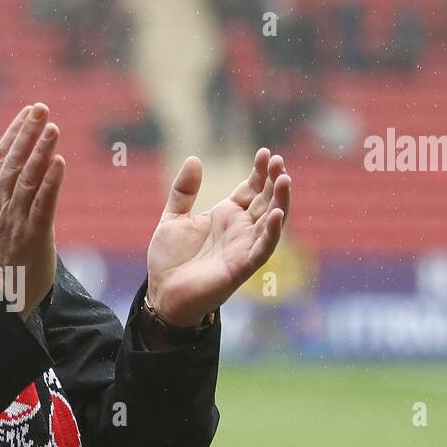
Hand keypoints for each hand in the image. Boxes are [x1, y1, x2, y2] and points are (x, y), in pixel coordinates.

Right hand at [0, 103, 65, 319]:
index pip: (0, 158)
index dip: (14, 132)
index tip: (28, 111)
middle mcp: (0, 205)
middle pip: (13, 164)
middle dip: (28, 134)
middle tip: (42, 109)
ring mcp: (15, 220)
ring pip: (28, 180)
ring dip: (40, 152)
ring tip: (53, 128)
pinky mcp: (33, 235)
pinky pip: (42, 205)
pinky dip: (50, 183)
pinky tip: (59, 163)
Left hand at [145, 148, 291, 326]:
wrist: (161, 294)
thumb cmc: (169, 260)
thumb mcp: (172, 218)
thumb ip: (183, 191)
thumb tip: (194, 159)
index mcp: (226, 216)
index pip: (251, 189)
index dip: (260, 172)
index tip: (265, 153)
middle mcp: (240, 230)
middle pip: (266, 201)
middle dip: (274, 181)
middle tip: (278, 161)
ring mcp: (243, 247)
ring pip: (271, 222)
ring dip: (281, 201)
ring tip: (285, 179)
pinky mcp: (242, 266)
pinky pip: (263, 248)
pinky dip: (273, 232)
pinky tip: (278, 213)